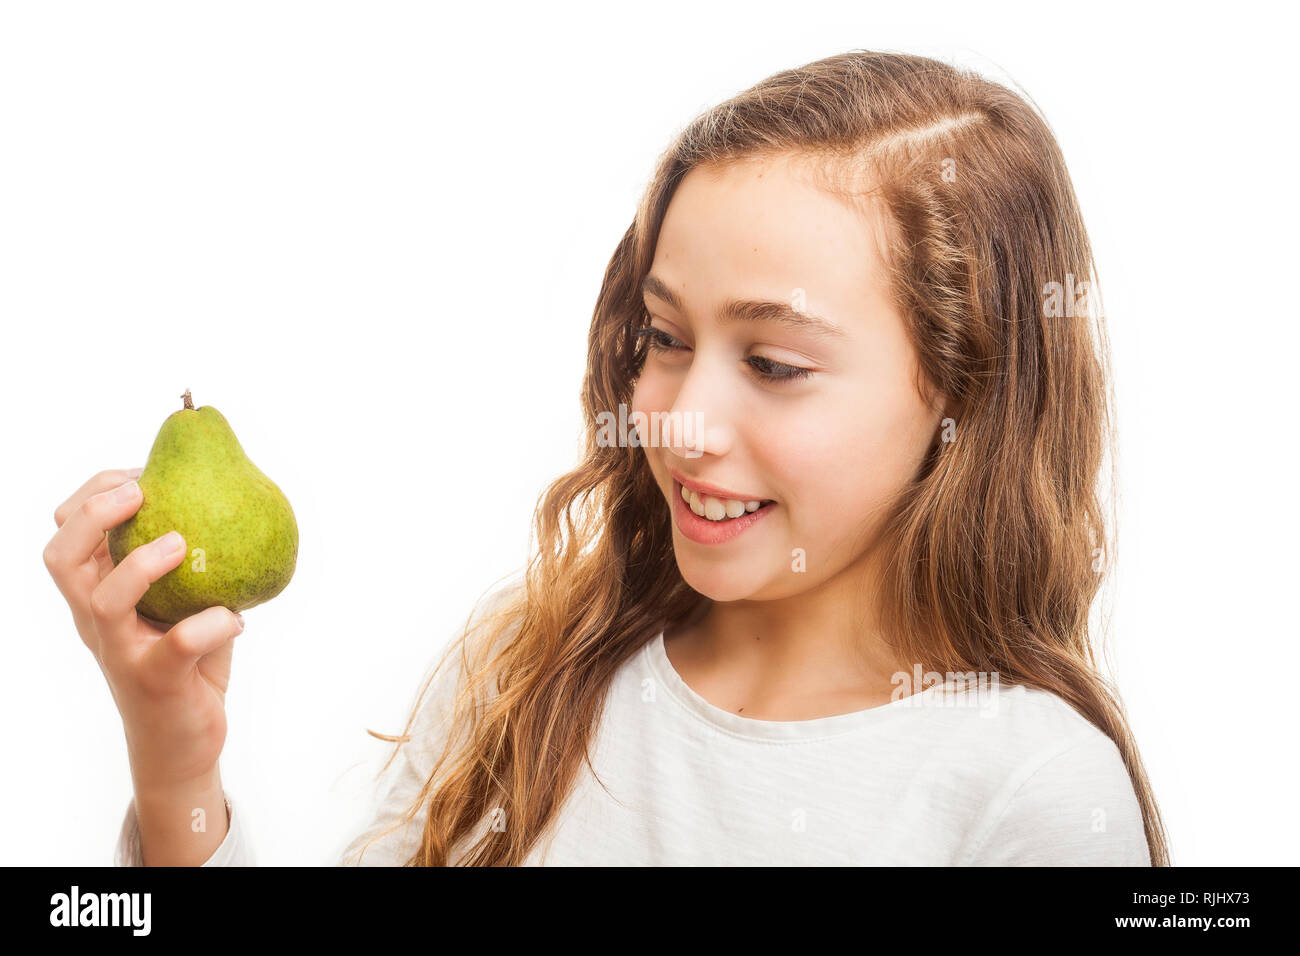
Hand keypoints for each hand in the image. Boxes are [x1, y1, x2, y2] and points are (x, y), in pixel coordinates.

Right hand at [43, 468, 243, 790]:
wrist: (183, 747)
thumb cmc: (186, 665)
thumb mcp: (183, 604)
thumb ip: (192, 563)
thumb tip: (231, 496)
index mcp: (97, 595)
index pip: (67, 533)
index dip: (94, 493)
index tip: (141, 472)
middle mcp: (97, 621)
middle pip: (63, 558)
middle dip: (94, 514)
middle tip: (141, 490)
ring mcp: (121, 653)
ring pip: (104, 601)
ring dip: (141, 564)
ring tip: (178, 542)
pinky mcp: (156, 682)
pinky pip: (179, 645)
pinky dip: (212, 623)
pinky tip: (237, 616)